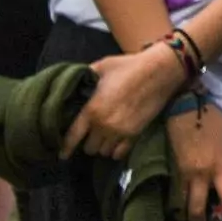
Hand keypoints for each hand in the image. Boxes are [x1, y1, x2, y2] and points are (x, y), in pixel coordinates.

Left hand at [66, 44, 189, 159]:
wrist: (159, 70)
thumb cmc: (129, 66)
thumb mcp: (102, 66)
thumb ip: (86, 77)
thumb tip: (76, 82)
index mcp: (92, 109)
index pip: (72, 136)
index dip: (65, 147)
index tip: (62, 154)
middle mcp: (103, 125)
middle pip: (89, 148)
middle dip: (89, 142)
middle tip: (92, 133)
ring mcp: (120, 132)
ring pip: (104, 152)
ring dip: (103, 146)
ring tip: (105, 137)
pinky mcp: (135, 135)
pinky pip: (119, 154)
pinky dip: (116, 150)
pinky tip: (117, 141)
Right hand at [165, 105, 221, 220]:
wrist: (183, 109)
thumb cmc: (211, 119)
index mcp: (218, 165)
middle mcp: (200, 174)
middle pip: (197, 207)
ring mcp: (184, 174)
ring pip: (182, 203)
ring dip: (188, 213)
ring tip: (194, 216)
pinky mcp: (173, 170)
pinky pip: (176, 192)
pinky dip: (180, 200)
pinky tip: (184, 201)